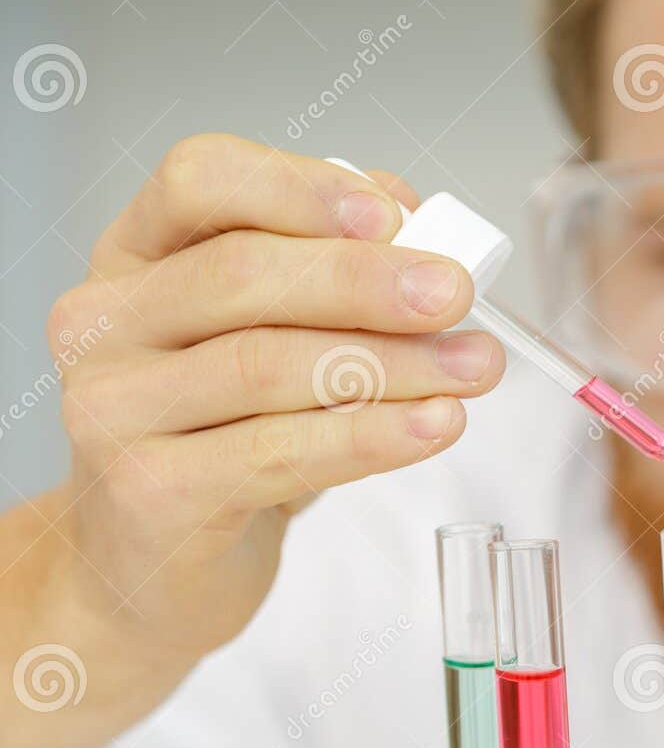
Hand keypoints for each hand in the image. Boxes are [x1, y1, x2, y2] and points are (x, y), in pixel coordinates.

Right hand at [47, 134, 501, 661]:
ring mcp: (112, 408)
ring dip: (391, 364)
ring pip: (266, 365)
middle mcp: (105, 320)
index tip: (394, 214)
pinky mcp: (146, 492)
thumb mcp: (273, 339)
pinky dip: (369, 438)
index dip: (300, 186)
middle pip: (240, 273)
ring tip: (474, 368)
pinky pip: (274, 453)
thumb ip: (330, 276)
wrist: (155, 567)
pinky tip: (435, 426)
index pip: (200, 179)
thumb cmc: (224, 437)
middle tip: (455, 293)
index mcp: (137, 254)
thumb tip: (418, 224)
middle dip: (366, 281)